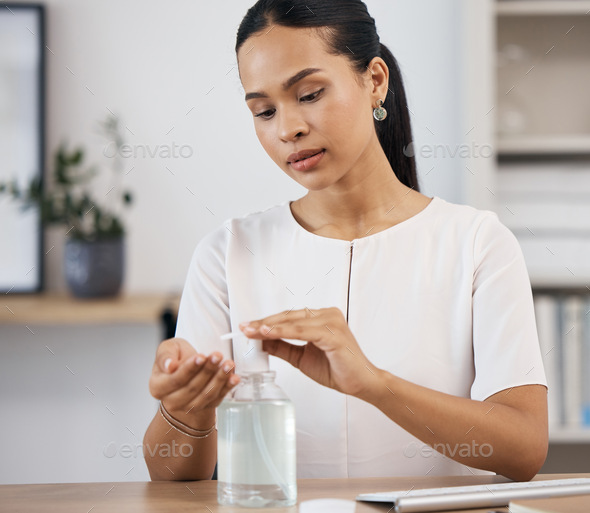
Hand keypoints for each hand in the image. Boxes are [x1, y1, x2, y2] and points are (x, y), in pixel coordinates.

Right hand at [148, 337, 239, 427]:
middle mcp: (172, 401)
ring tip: (228, 364)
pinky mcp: (205, 407)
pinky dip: (227, 388)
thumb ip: (165, 355)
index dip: (189, 368)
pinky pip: (217, 399)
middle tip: (218, 356)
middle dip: (207, 371)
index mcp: (158, 387)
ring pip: (206, 395)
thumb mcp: (167, 348)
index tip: (201, 356)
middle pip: (192, 388)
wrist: (186, 369)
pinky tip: (233, 377)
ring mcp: (189, 407)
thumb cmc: (176, 357)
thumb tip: (169, 366)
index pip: (175, 380)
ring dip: (219, 379)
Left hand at [239, 307, 380, 398]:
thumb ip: (283, 347)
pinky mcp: (333, 333)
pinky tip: (268, 333)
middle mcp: (327, 314)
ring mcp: (331, 321)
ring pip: (293, 321)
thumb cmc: (337, 369)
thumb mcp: (301, 358)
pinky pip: (302, 331)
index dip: (267, 322)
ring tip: (251, 331)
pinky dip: (283, 332)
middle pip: (289, 316)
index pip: (289, 317)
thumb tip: (261, 342)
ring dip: (270, 326)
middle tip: (244, 328)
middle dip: (264, 323)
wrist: (360, 383)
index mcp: (322, 317)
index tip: (248, 327)